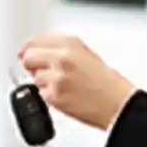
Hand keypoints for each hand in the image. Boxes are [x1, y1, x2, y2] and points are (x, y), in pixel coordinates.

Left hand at [19, 34, 136, 129]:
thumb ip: (61, 49)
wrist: (119, 105)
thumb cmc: (107, 83)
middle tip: (44, 71)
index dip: (30, 49)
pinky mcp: (54, 96)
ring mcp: (57, 77)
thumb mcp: (87, 54)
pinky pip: (41, 94)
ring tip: (64, 86)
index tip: (27, 53)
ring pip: (34, 78)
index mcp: (70, 43)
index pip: (35, 41)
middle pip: (28, 57)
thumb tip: (38, 50)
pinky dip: (49, 96)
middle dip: (32, 65)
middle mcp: (62, 57)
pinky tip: (65, 95)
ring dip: (44, 83)